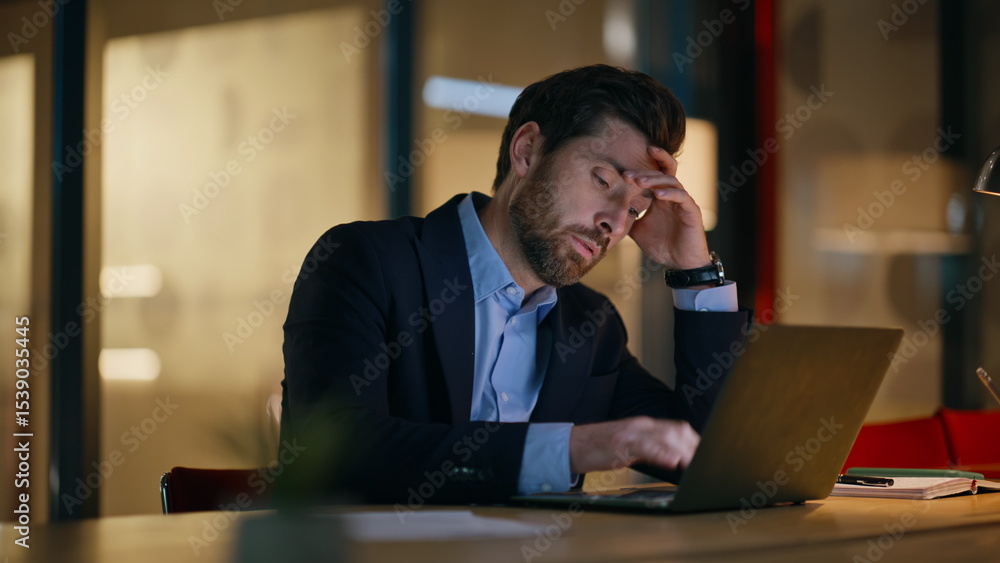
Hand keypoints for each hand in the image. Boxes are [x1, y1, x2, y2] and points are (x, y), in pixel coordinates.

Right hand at [568, 416, 699, 474]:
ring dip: (684, 451)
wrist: (571, 445)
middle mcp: (641, 426)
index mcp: (644, 425)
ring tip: (695, 463)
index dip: (695, 442)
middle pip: (677, 431)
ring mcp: (630, 434)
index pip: (678, 429)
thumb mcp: (629, 445)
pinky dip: (661, 454)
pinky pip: (645, 447)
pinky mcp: (620, 445)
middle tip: (705, 464)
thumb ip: (650, 447)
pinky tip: (673, 461)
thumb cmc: (599, 448)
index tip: (706, 456)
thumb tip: (674, 457)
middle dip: (694, 447)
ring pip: (665, 437)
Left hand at [626, 146, 711, 270]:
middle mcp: (672, 197)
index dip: (639, 172)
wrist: (680, 264)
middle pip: (660, 174)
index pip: (652, 177)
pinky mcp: (691, 211)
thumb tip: (608, 214)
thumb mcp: (638, 230)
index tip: (623, 175)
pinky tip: (657, 195)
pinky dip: (670, 193)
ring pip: (671, 181)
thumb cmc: (662, 246)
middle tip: (628, 175)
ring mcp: (683, 202)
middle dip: (643, 173)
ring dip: (654, 180)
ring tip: (639, 182)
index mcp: (660, 199)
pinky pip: (682, 196)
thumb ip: (628, 219)